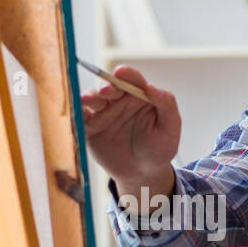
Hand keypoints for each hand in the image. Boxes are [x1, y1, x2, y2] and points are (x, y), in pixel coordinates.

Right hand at [81, 65, 180, 189]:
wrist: (144, 174)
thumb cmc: (160, 148)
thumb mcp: (170, 127)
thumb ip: (166, 104)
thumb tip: (151, 87)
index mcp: (139, 95)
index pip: (131, 79)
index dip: (126, 74)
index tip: (121, 73)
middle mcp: (119, 100)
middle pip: (109, 85)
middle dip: (106, 85)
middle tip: (106, 91)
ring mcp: (103, 113)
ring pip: (92, 99)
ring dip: (89, 96)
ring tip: (88, 99)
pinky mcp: (90, 128)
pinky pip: (81, 118)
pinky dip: (77, 112)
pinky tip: (78, 112)